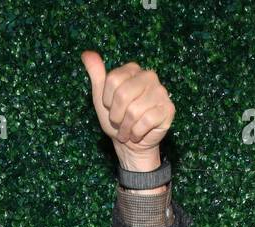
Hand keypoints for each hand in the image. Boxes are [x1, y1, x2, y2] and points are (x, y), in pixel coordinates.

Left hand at [81, 52, 173, 170]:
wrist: (131, 144)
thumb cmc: (117, 119)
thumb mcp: (101, 97)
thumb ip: (96, 75)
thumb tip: (86, 54)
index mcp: (132, 70)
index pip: (112, 80)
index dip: (107, 100)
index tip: (111, 108)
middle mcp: (149, 76)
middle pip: (123, 94)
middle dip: (116, 116)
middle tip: (119, 122)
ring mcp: (160, 92)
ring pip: (134, 111)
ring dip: (126, 127)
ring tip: (128, 129)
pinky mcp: (168, 109)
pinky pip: (146, 122)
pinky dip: (137, 133)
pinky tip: (138, 134)